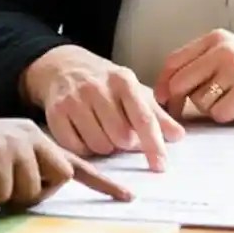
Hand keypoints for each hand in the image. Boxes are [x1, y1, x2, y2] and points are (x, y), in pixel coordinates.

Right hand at [0, 118, 131, 207]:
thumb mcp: (3, 162)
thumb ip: (28, 171)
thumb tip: (44, 192)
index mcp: (34, 136)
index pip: (74, 163)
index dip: (102, 182)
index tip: (128, 196)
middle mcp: (29, 133)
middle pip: (60, 177)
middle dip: (36, 191)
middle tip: (3, 185)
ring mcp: (14, 140)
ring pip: (31, 190)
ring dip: (5, 195)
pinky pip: (4, 193)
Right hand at [21, 45, 184, 171]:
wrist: (64, 67)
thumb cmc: (105, 83)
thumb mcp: (133, 91)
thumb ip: (157, 114)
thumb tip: (178, 136)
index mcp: (123, 80)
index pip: (143, 118)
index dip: (153, 145)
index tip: (160, 165)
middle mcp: (97, 87)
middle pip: (121, 138)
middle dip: (125, 142)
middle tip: (121, 132)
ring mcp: (74, 99)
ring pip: (99, 146)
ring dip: (105, 146)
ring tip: (102, 130)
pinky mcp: (55, 113)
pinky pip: (77, 148)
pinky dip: (84, 148)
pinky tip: (85, 133)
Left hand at [153, 29, 233, 122]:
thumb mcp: (231, 54)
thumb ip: (202, 63)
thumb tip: (165, 88)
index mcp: (215, 39)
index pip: (174, 61)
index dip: (162, 83)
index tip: (159, 99)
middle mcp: (223, 51)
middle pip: (179, 83)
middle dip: (176, 102)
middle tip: (180, 115)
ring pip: (199, 101)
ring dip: (209, 108)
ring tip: (231, 100)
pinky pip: (218, 114)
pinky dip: (226, 116)